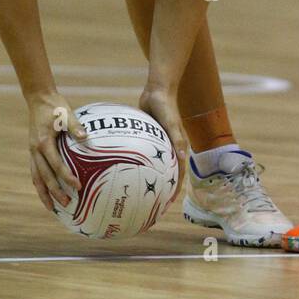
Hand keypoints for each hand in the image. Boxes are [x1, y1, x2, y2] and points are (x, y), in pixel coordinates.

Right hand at [27, 91, 87, 210]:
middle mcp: (35, 150)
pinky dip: (40, 184)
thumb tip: (86, 137)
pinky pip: (35, 172)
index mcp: (44, 142)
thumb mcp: (66, 113)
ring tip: (52, 208)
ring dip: (44, 193)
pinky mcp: (33, 151)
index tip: (77, 186)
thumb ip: (75, 126)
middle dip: (55, 192)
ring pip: (36, 178)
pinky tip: (46, 192)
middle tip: (67, 204)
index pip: (56, 165)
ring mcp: (32, 152)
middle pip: (44, 177)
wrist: (38, 99)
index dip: (66, 177)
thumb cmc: (55, 106)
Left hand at [138, 86, 187, 201]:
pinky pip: (138, 155)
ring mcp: (156, 146)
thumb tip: (181, 157)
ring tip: (129, 193)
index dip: (172, 194)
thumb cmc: (166, 105)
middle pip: (163, 177)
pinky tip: (116, 170)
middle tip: (145, 207)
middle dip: (157, 193)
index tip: (164, 208)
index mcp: (176, 150)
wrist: (157, 89)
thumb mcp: (170, 122)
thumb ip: (176, 138)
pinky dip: (131, 163)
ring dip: (143, 180)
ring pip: (150, 168)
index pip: (177, 177)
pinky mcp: (146, 139)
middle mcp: (167, 151)